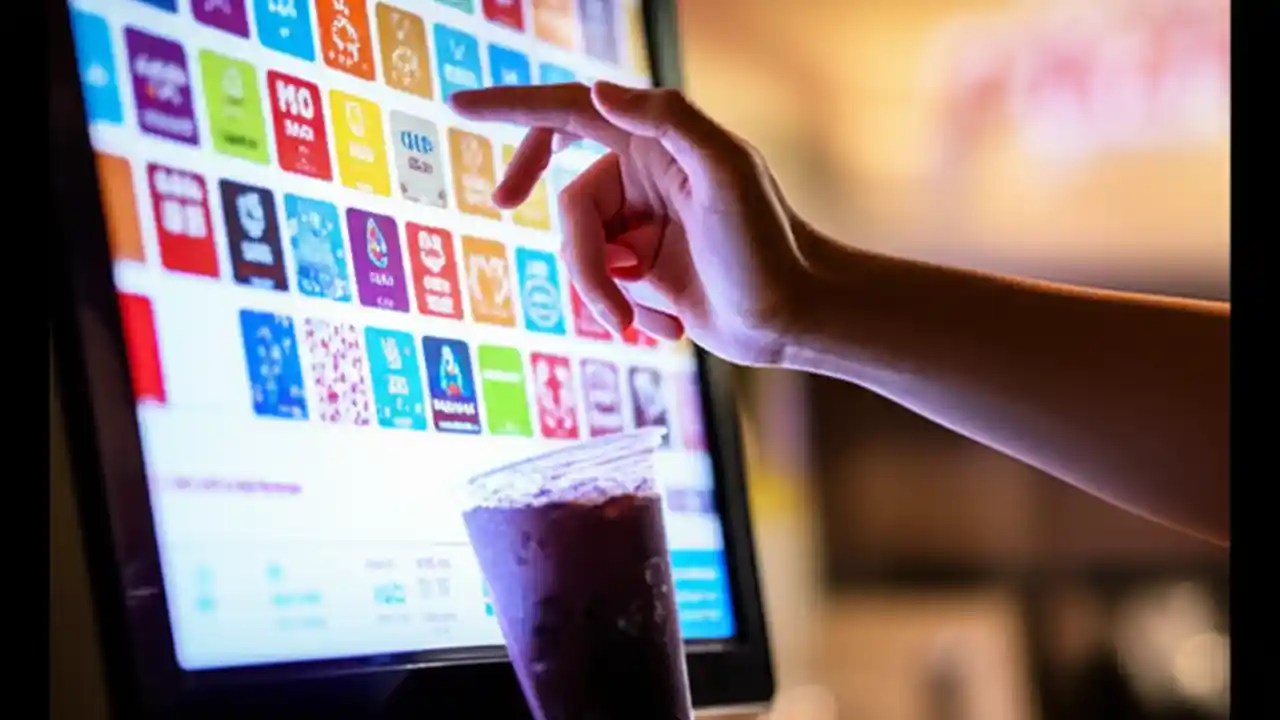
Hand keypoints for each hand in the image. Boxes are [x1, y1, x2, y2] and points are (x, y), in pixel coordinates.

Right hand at [450, 81, 810, 365]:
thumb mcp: (725, 170)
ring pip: (579, 254)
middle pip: (569, 207)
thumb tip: (594, 89)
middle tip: (609, 306)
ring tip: (644, 324)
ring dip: (604, 295)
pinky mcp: (640, 271)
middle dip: (584, 260)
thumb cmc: (769, 242)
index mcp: (654, 140)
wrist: (793, 316)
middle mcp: (641, 176)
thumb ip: (665, 120)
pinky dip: (623, 312)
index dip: (510, 109)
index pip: (567, 112)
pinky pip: (599, 287)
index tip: (457, 106)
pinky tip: (668, 328)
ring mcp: (638, 225)